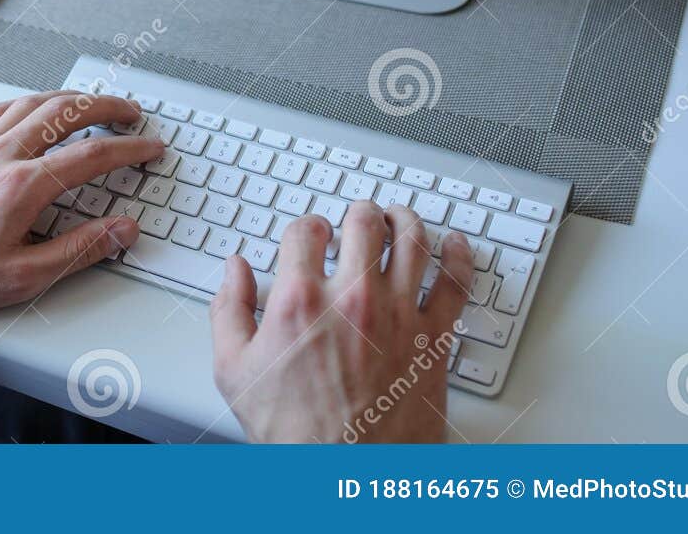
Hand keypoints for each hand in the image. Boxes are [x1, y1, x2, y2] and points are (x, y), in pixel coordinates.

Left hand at [0, 91, 162, 330]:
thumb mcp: (24, 278)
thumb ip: (80, 250)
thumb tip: (122, 231)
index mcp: (20, 187)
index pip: (91, 155)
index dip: (130, 148)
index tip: (149, 147)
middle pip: (64, 112)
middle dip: (105, 106)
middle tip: (130, 113)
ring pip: (30, 103)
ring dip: (68, 98)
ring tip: (91, 104)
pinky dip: (25, 102)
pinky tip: (32, 108)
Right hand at [209, 202, 474, 442]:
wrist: (349, 476)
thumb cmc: (296, 433)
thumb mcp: (234, 371)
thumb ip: (228, 310)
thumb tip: (233, 271)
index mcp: (300, 299)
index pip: (305, 230)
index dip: (305, 226)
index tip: (309, 234)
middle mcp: (353, 298)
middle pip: (362, 222)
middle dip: (356, 212)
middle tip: (356, 216)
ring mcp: (399, 314)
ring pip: (412, 240)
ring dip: (404, 218)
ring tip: (399, 215)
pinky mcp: (434, 338)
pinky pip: (457, 283)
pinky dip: (459, 256)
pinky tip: (456, 246)